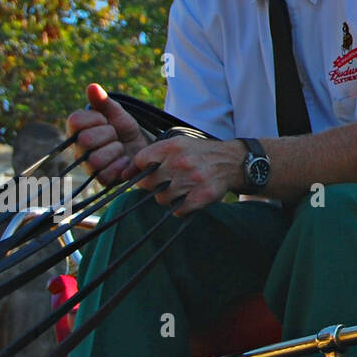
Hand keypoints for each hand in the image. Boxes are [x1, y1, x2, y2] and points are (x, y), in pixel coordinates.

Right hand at [66, 83, 147, 185]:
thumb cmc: (124, 129)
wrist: (142, 148)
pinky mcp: (100, 180)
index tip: (106, 120)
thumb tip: (92, 86)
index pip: (75, 121)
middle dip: (109, 134)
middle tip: (116, 135)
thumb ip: (104, 102)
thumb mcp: (117, 113)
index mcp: (76, 130)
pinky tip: (125, 161)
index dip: (96, 119)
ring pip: (96, 159)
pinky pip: (106, 174)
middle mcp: (77, 149)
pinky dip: (121, 165)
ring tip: (120, 148)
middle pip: (86, 140)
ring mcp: (87, 166)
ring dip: (116, 150)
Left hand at [132, 135, 246, 215]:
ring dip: (169, 197)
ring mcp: (193, 179)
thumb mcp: (177, 146)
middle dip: (154, 185)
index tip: (149, 172)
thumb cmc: (199, 154)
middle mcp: (181, 161)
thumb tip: (123, 175)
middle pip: (148, 183)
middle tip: (168, 182)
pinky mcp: (203, 195)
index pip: (141, 160)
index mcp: (173, 146)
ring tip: (181, 189)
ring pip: (162, 199)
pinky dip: (181, 208)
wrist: (233, 161)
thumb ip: (151, 157)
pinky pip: (178, 210)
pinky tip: (189, 198)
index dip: (141, 169)